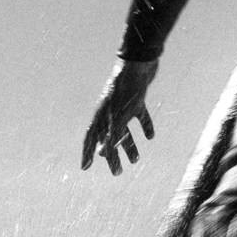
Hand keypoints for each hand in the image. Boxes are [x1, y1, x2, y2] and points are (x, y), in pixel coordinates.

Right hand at [80, 58, 157, 172]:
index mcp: (101, 115)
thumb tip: (102, 154)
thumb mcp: (120, 116)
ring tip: (136, 160)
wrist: (140, 63)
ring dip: (129, 145)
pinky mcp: (136, 100)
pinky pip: (139, 117)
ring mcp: (122, 106)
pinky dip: (144, 127)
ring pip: (123, 130)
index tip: (85, 168)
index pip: (90, 138)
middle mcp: (109, 112)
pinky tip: (150, 137)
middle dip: (112, 156)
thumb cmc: (127, 90)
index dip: (87, 153)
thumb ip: (112, 135)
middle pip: (108, 138)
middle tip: (118, 172)